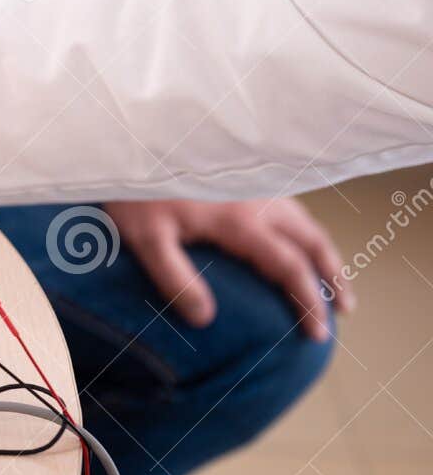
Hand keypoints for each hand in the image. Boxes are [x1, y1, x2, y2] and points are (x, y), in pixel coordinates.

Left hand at [104, 198, 349, 340]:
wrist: (129, 142)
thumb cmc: (133, 191)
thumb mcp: (145, 238)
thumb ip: (175, 278)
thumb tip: (205, 319)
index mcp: (239, 220)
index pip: (289, 266)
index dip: (308, 301)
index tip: (317, 333)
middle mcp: (257, 200)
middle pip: (312, 241)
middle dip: (333, 276)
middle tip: (345, 308)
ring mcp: (253, 185)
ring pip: (304, 220)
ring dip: (323, 251)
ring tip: (331, 279)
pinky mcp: (242, 177)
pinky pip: (288, 205)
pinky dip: (303, 230)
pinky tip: (294, 240)